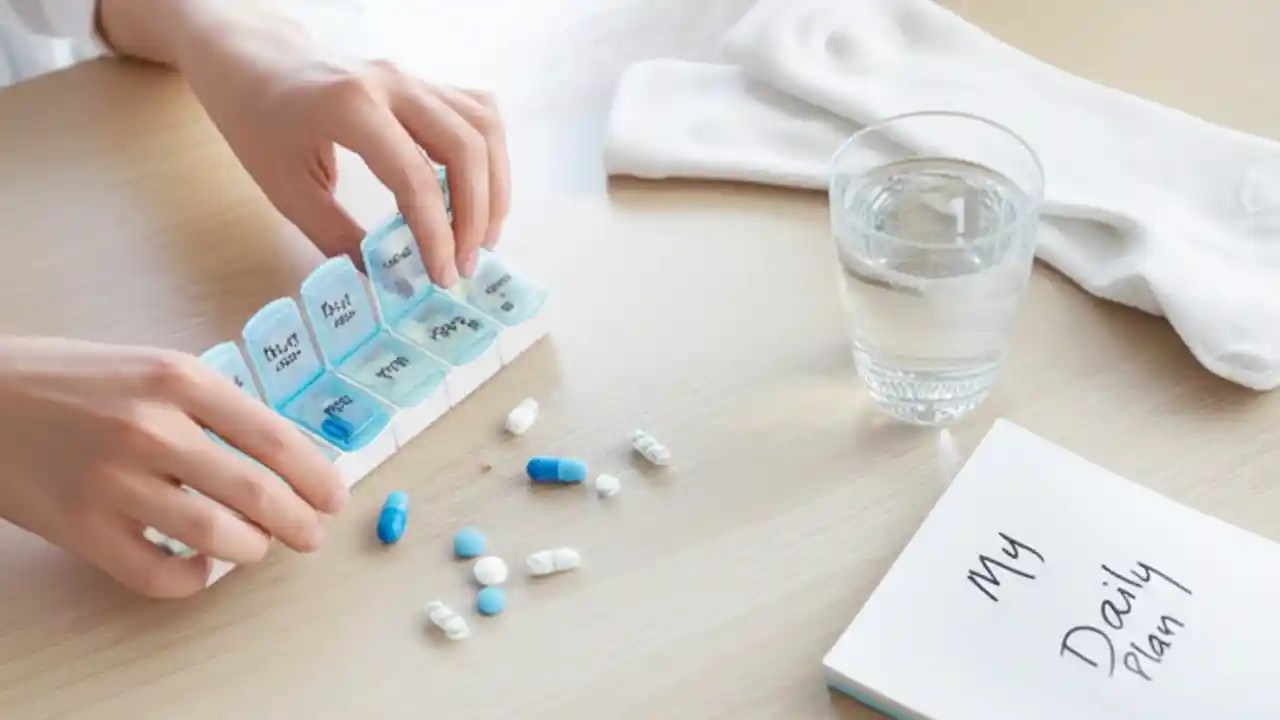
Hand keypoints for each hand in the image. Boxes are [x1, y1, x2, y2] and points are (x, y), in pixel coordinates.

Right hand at [0, 338, 346, 597]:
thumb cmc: (76, 381)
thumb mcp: (153, 367)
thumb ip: (214, 405)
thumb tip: (284, 456)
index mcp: (180, 380)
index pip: (275, 439)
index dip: (317, 477)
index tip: (334, 498)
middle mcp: (152, 429)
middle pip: (257, 494)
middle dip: (300, 522)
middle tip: (312, 535)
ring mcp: (114, 481)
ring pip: (217, 538)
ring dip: (254, 549)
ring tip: (259, 546)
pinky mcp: (82, 528)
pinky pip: (158, 575)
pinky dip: (194, 578)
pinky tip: (202, 564)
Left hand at [172, 4, 509, 286]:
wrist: (255, 63)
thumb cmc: (261, 125)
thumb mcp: (287, 191)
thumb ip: (340, 238)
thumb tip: (392, 282)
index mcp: (350, 107)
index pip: (415, 177)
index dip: (437, 234)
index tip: (442, 277)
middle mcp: (393, 84)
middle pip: (465, 148)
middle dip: (475, 216)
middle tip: (465, 264)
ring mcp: (415, 78)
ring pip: (484, 128)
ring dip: (494, 188)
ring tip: (483, 236)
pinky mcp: (426, 83)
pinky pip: (478, 116)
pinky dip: (490, 159)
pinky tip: (479, 196)